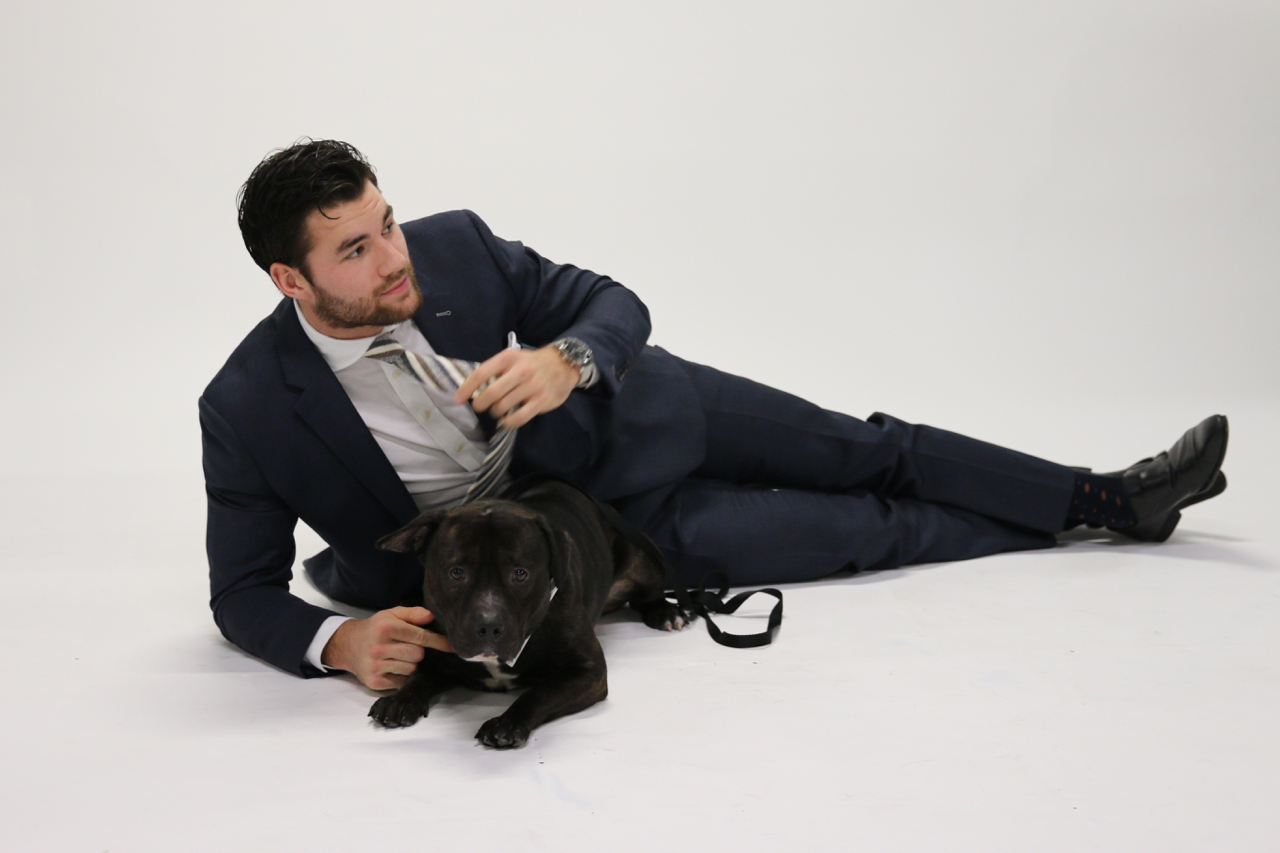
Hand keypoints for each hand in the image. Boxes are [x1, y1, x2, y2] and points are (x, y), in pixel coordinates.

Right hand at [321, 606, 453, 690]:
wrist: (348, 645)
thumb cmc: (375, 628)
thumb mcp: (391, 614)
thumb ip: (413, 613)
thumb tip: (431, 616)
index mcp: (386, 627)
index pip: (420, 636)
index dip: (438, 642)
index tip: (452, 647)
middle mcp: (379, 647)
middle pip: (418, 655)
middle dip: (418, 652)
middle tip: (406, 647)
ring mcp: (376, 666)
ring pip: (411, 669)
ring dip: (409, 664)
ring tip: (396, 656)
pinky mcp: (374, 681)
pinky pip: (401, 681)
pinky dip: (400, 676)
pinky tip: (390, 667)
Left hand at [454, 346, 579, 428]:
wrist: (563, 364)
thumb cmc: (532, 363)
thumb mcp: (513, 358)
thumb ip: (495, 370)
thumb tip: (472, 388)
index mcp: (508, 358)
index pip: (481, 373)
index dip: (466, 388)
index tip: (457, 400)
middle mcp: (520, 371)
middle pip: (491, 393)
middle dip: (481, 404)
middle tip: (480, 407)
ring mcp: (532, 386)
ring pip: (503, 406)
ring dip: (495, 412)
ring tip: (497, 411)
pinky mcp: (542, 400)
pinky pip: (519, 417)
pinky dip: (509, 422)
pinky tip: (506, 420)